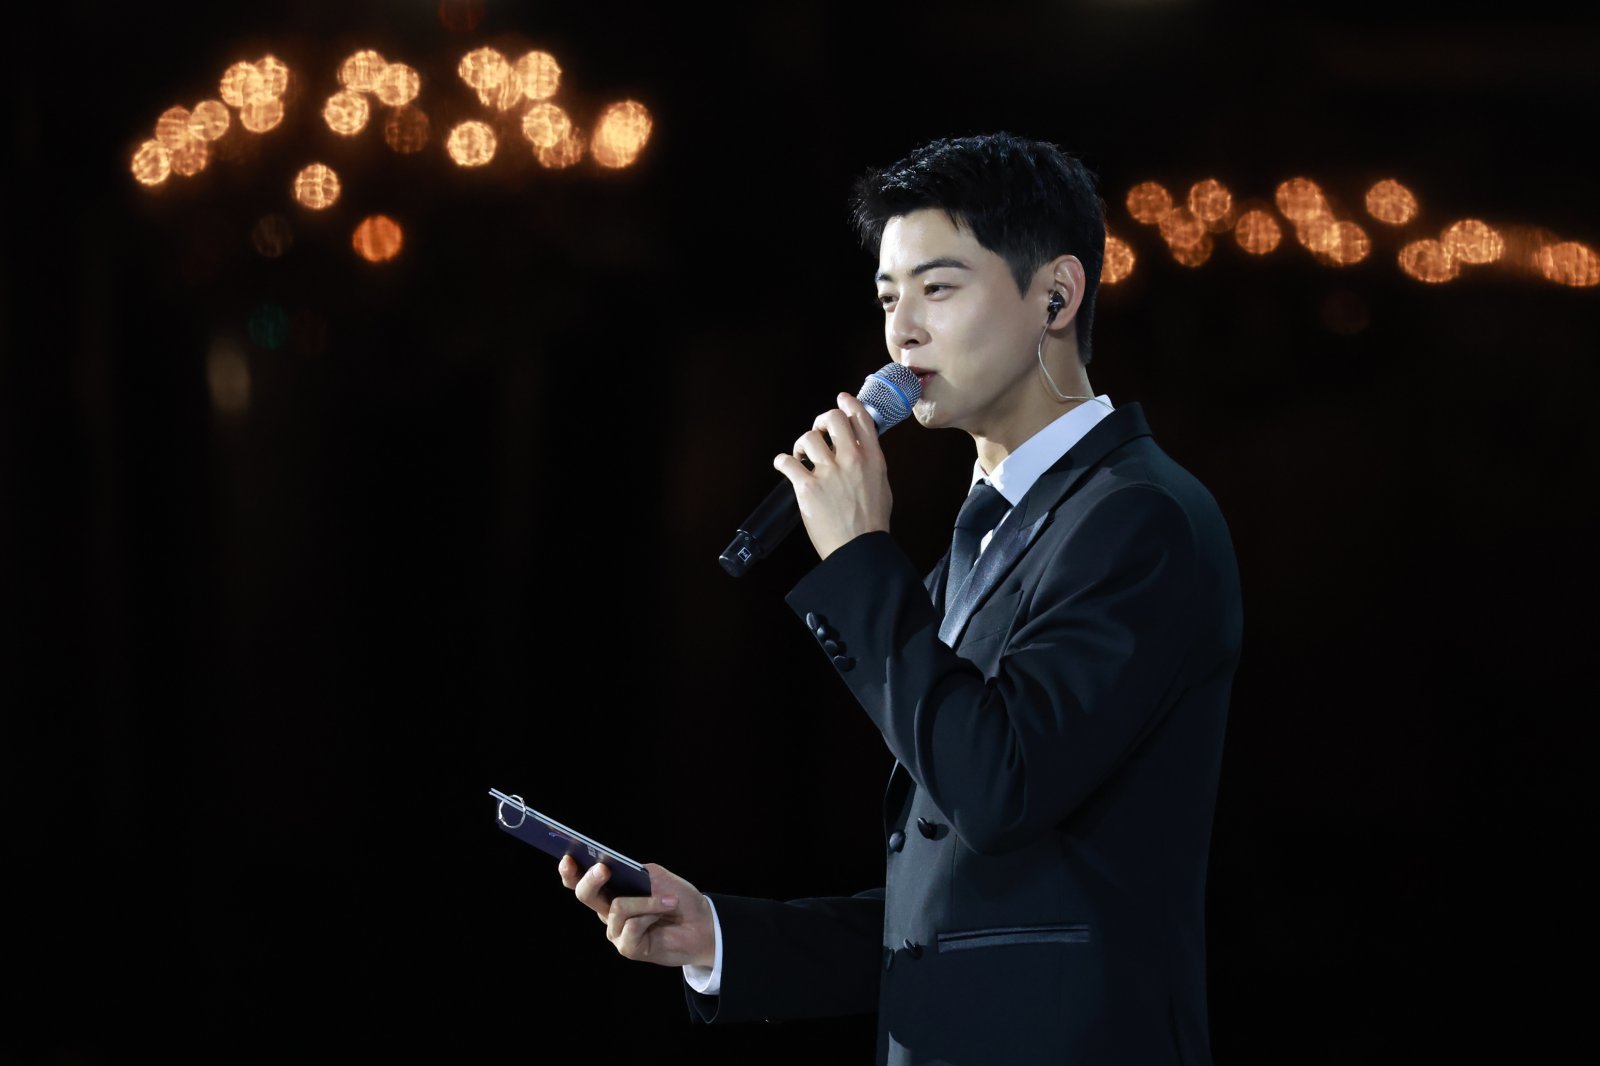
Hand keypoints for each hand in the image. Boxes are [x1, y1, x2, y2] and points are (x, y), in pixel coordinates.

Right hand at [557, 855, 715, 968]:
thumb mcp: (656, 876)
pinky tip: (663, 913)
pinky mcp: (627, 947)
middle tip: (603, 868)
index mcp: (611, 891)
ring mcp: (616, 930)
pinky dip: (651, 915)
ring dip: (645, 901)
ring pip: (617, 908)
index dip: (570, 871)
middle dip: (591, 880)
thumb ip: (634, 872)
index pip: (581, 881)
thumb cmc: (677, 897)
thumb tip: (615, 871)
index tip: (568, 858)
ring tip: (668, 899)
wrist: (701, 923)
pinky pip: (632, 926)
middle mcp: (608, 911)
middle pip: (585, 895)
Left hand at [772, 392, 891, 559]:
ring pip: (808, 437)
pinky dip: (783, 461)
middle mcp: (851, 460)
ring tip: (801, 456)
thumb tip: (860, 451)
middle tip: (817, 433)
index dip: (849, 404)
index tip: (841, 400)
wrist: (859, 548)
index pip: (861, 418)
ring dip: (801, 445)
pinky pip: (787, 461)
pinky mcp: (807, 486)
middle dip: (821, 421)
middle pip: (832, 418)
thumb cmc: (871, 523)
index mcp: (872, 458)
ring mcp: (828, 472)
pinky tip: (785, 465)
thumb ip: (871, 463)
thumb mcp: (882, 485)